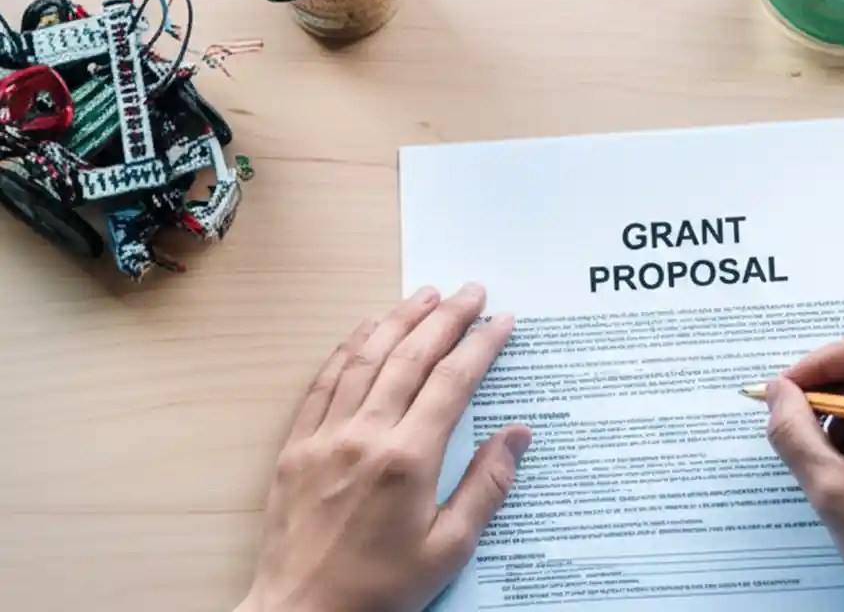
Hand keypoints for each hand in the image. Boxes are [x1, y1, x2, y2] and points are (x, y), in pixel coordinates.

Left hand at [236, 284, 531, 611]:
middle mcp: (365, 435)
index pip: (452, 382)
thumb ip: (486, 486)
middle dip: (446, 317)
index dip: (481, 345)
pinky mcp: (296, 447)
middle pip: (411, 357)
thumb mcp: (449, 549)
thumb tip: (517, 435)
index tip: (502, 321)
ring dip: (398, 320)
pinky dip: (347, 349)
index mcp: (407, 460)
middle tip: (471, 291)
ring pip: (365, 358)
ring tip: (425, 295)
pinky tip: (364, 331)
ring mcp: (325, 437)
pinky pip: (323, 382)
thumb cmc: (379, 591)